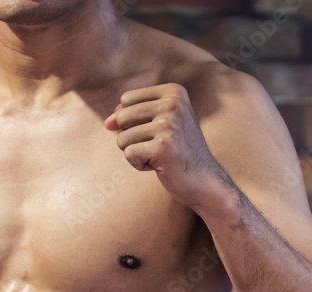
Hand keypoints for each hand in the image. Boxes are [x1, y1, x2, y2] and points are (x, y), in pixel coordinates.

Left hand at [105, 83, 221, 210]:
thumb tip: (107, 123)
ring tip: (160, 156)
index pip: (125, 100)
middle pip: (121, 117)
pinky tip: (160, 166)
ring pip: (122, 138)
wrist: (205, 180)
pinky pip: (128, 154)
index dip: (131, 121)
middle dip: (132, 138)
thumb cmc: (178, 152)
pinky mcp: (162, 146)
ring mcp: (168, 124)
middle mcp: (172, 103)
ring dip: (136, 153)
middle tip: (158, 146)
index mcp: (173, 92)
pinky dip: (139, 165)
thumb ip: (130, 117)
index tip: (157, 132)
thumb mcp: (158, 125)